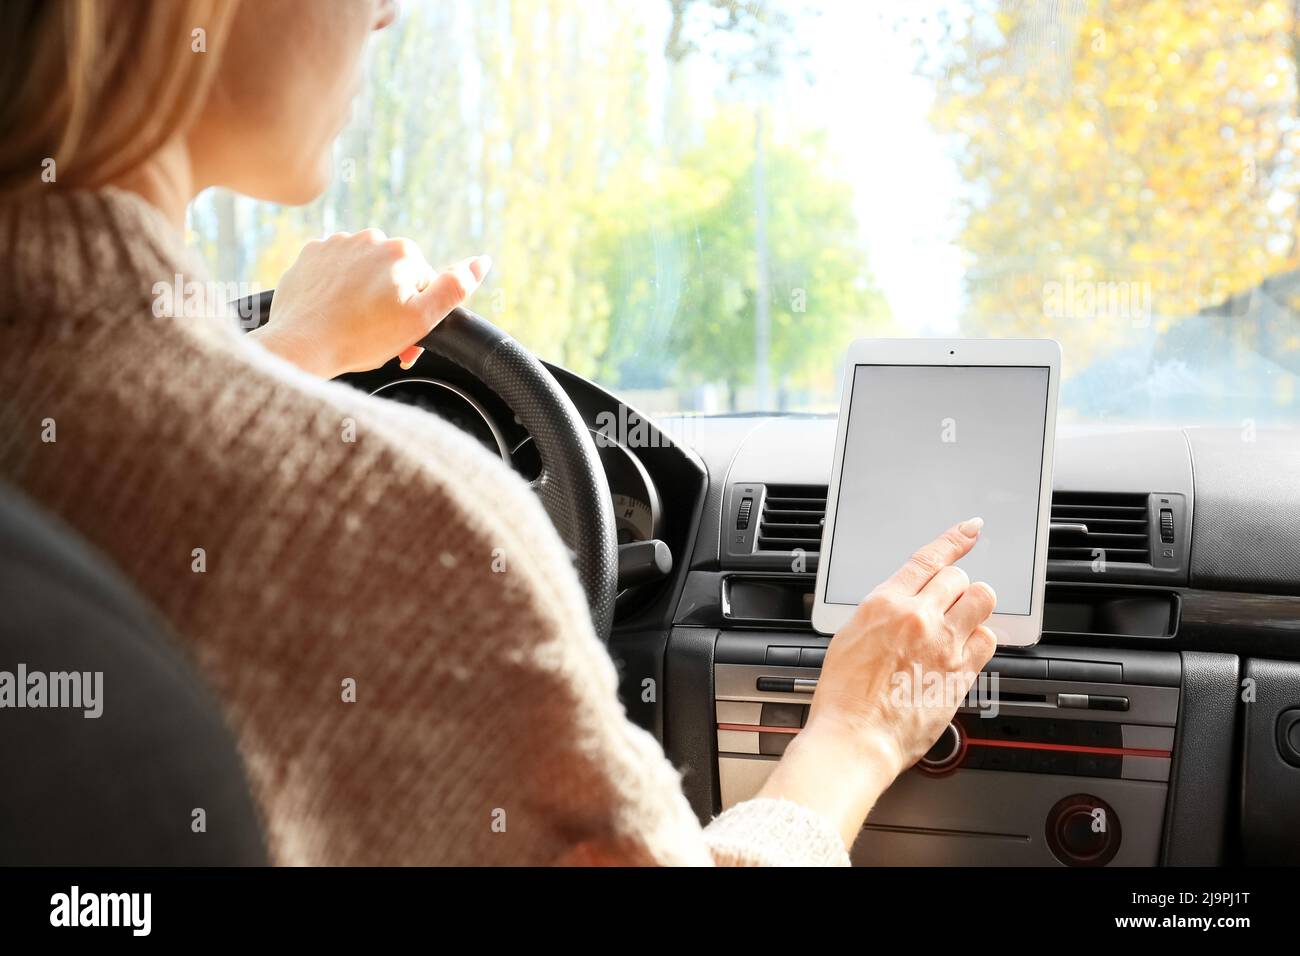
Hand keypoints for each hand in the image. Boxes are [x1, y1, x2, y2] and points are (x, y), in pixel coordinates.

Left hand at [250, 228, 491, 378]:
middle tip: (378, 338)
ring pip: (364, 272)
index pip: (423, 284)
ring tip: (353, 326)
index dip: (417, 314)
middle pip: (393, 275)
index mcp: (403, 252)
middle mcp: (371, 237)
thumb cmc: (361, 338)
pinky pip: (334, 269)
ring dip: (364, 295)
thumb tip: (482, 261)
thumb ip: (454, 288)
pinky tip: (332, 311)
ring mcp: (337, 243)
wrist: (301, 345)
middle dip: (391, 304)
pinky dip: (337, 288)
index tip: (403, 339)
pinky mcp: (310, 254)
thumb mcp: (420, 320)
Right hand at [755, 518, 997, 848]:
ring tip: (961, 621)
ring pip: (981, 599)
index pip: (929, 558)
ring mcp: (944, 644)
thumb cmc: (843, 698)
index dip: (954, 539)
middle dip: (954, 587)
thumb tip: (901, 606)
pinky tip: (963, 650)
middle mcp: (918, 617)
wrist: (855, 739)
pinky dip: (980, 639)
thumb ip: (882, 616)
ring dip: (973, 605)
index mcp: (884, 604)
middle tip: (943, 606)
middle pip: (957, 577)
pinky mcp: (962, 672)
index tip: (970, 530)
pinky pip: (988, 638)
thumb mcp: (849, 639)